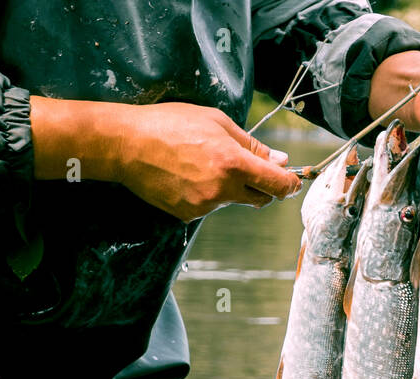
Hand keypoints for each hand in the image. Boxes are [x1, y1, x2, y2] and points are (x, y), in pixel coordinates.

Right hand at [31, 97, 300, 221]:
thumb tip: (281, 160)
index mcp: (233, 163)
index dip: (290, 184)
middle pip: (260, 198)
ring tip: (201, 163)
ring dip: (229, 187)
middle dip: (262, 185)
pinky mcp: (187, 215)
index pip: (277, 184)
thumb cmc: (171, 124)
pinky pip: (209, 206)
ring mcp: (204, 206)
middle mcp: (222, 189)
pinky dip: (206, 194)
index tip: (293, 181)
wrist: (127, 144)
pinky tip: (186, 176)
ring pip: (232, 200)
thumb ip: (252, 145)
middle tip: (250, 167)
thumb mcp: (216, 122)